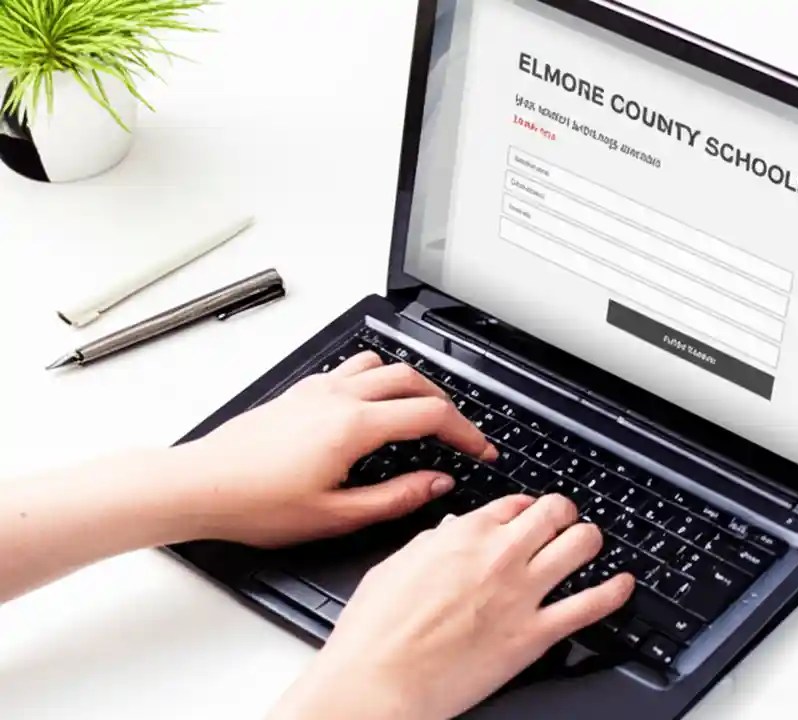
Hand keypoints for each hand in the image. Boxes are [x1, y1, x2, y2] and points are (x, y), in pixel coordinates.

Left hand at [181, 351, 495, 546]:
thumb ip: (395, 497)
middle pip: (413, 380)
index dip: (465, 432)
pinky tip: (372, 408)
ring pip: (382, 366)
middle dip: (446, 405)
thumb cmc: (255, 503)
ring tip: (423, 413)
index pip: (430, 415)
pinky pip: (351, 371)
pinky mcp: (298, 394)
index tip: (479, 450)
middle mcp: (338, 398)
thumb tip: (436, 484)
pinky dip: (377, 382)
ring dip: (412, 385)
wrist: (198, 486)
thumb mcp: (335, 516)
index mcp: (354, 426)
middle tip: (459, 434)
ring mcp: (317, 390)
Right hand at [270, 494, 636, 719]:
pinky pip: (590, 605)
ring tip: (590, 545)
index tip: (529, 516)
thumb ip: (429, 545)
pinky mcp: (534, 634)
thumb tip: (448, 532)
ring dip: (590, 541)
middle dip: (563, 514)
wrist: (378, 683)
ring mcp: (521, 593)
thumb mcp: (393, 568)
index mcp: (462, 536)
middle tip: (565, 523)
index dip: (526, 508)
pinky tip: (623, 584)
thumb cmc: (374, 634)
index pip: (514, 503)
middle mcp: (498, 555)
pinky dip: (614, 591)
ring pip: (580, 545)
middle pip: (554, 512)